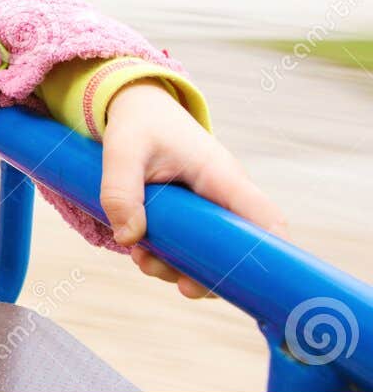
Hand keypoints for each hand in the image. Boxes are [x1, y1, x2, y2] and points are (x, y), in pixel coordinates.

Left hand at [99, 81, 287, 299]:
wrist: (137, 108)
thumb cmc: (138, 124)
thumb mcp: (122, 150)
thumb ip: (120, 190)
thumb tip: (129, 238)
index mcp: (222, 176)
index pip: (265, 217)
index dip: (272, 251)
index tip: (256, 281)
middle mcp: (225, 196)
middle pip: (237, 250)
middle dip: (209, 276)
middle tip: (178, 283)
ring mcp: (211, 208)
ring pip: (211, 255)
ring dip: (180, 268)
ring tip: (142, 260)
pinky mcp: (193, 216)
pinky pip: (192, 247)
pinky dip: (170, 258)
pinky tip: (141, 253)